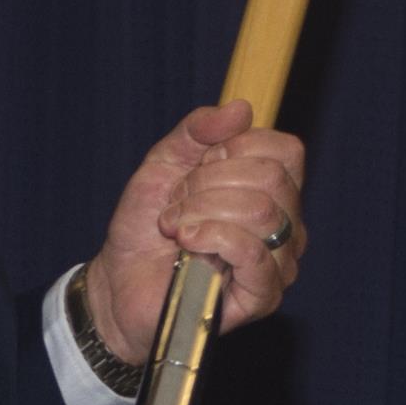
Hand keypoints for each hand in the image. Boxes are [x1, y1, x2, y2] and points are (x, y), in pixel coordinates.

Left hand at [83, 100, 308, 353]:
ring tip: (175, 228)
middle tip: (178, 202)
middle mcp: (286, 225)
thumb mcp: (164, 162)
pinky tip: (188, 244)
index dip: (237, 148)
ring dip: (202, 211)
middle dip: (209, 182)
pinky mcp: (262, 296)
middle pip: (271, 178)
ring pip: (261, 213)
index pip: (287, 151)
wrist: (118, 283)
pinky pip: (253, 254)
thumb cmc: (145, 228)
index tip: (198, 165)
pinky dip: (212, 238)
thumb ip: (198, 131)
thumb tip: (241, 108)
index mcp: (271, 191)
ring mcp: (278, 263)